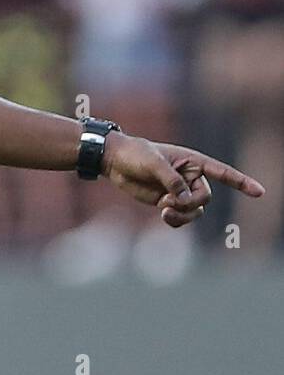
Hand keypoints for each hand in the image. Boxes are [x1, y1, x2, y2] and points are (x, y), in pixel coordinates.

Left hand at [101, 133, 264, 227]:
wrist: (115, 161)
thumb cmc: (135, 154)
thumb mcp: (152, 162)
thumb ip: (171, 179)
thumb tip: (183, 197)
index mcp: (192, 161)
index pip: (221, 172)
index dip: (240, 182)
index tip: (259, 192)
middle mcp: (191, 176)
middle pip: (205, 197)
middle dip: (190, 203)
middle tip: (168, 200)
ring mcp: (180, 190)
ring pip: (196, 210)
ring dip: (183, 214)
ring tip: (163, 209)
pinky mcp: (168, 201)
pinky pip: (182, 217)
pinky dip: (177, 220)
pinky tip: (164, 215)